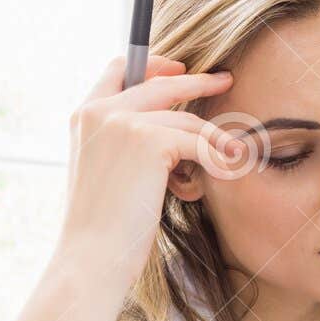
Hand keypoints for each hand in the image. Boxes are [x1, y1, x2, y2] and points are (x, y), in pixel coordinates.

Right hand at [56, 55, 240, 289]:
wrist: (92, 255)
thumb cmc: (100, 229)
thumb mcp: (102, 173)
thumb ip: (121, 146)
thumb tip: (164, 139)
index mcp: (84, 116)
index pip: (120, 69)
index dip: (153, 65)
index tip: (180, 69)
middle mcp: (100, 111)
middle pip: (159, 83)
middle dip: (196, 81)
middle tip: (224, 80)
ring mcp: (123, 122)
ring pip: (185, 119)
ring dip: (215, 136)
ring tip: (235, 150)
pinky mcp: (149, 141)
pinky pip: (196, 142)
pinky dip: (217, 156)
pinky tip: (229, 167)